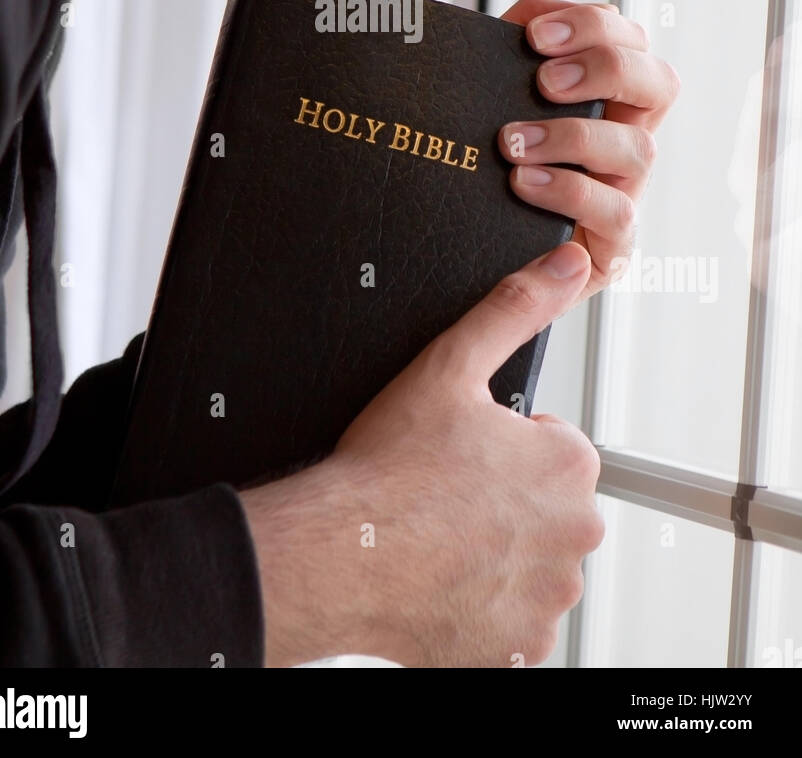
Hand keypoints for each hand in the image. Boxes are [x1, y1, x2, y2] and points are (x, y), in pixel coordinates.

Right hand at [240, 244, 603, 667]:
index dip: (503, 445)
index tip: (462, 455)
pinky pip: (514, 621)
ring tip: (440, 536)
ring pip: (532, 564)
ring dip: (498, 553)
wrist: (339, 552)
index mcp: (569, 465)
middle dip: (507, 501)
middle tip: (446, 495)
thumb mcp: (451, 364)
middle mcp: (574, 534)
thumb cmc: (387, 469)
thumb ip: (516, 307)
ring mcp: (548, 597)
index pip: (555, 449)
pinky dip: (486, 606)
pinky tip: (444, 580)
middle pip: (548, 508)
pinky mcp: (519, 648)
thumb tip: (567, 265)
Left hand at [497, 0, 679, 297]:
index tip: (534, 36)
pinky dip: (569, 191)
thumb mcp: (496, 97)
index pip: (631, 40)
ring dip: (574, 136)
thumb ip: (514, 47)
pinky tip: (522, 183)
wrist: (464, 242)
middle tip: (544, 82)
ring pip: (639, 149)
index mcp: (607, 96)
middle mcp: (626, 137)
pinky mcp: (612, 244)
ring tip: (512, 142)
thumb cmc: (486, 161)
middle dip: (606, 69)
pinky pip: (618, 213)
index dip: (594, 27)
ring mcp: (626, 190)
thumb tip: (533, 17)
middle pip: (661, 83)